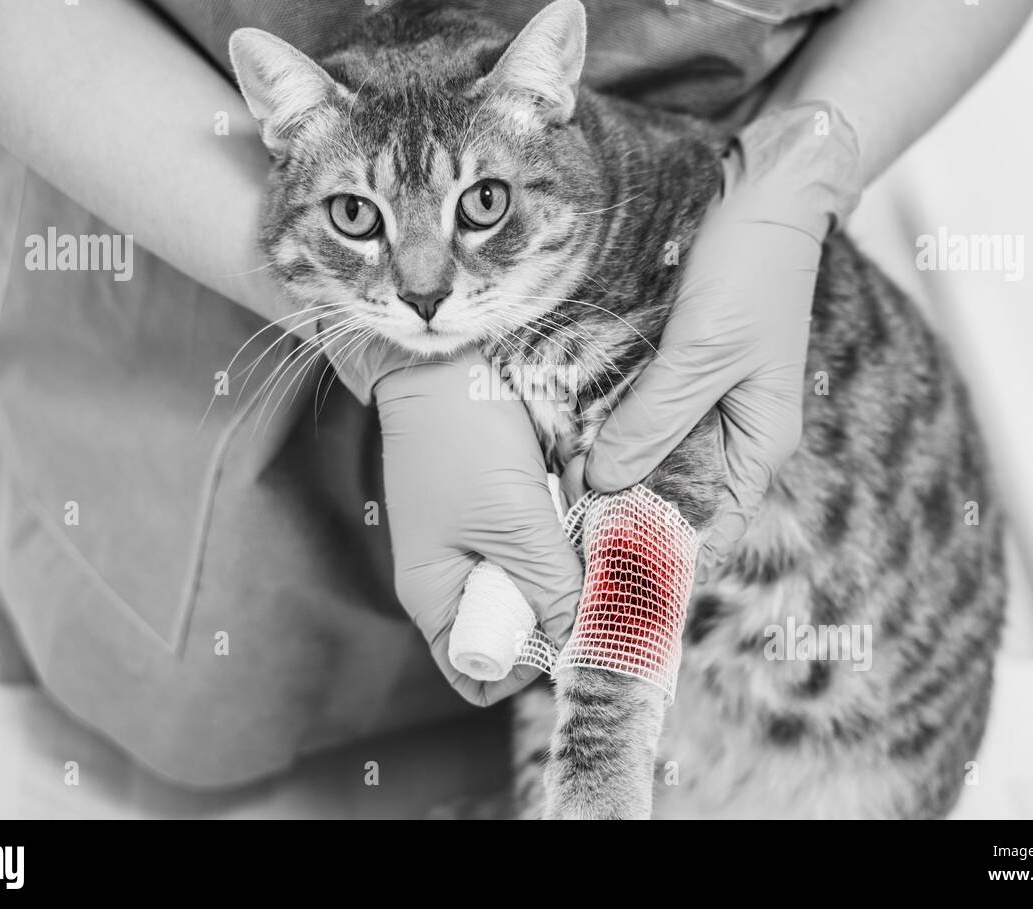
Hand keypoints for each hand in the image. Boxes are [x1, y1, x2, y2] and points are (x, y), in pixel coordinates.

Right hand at [365, 348, 582, 704]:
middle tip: (597, 586)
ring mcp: (476, 538)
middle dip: (556, 614)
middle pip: (514, 628)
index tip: (571, 641)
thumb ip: (551, 587)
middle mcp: (453, 575)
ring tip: (591, 539)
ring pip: (534, 582)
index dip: (525, 670)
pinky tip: (582, 507)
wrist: (445, 360)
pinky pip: (538, 541)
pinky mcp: (500, 506)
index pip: (476, 671)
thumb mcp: (514, 522)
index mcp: (435, 594)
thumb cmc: (461, 441)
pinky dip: (563, 532)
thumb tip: (585, 645)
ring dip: (566, 568)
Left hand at [581, 101, 863, 588]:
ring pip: (657, 470)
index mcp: (760, 444)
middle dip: (631, 536)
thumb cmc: (751, 272)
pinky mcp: (679, 375)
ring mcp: (707, 405)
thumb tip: (603, 483)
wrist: (765, 192)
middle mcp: (734, 435)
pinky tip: (572, 461)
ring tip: (561, 528)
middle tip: (570, 568)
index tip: (617, 600)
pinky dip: (614, 446)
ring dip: (616, 494)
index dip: (670, 569)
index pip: (715, 532)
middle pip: (680, 508)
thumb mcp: (701, 353)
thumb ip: (654, 421)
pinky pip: (644, 426)